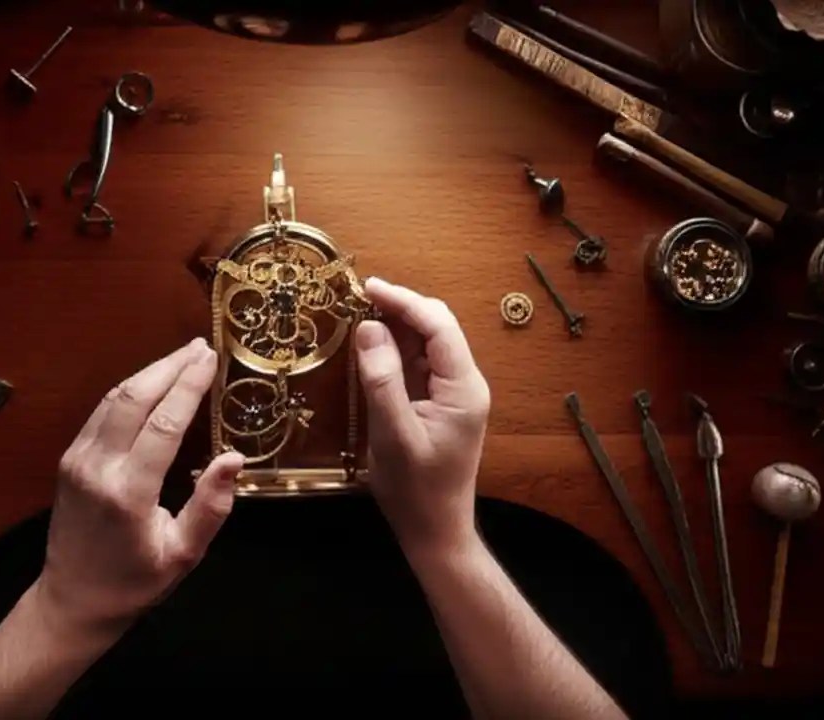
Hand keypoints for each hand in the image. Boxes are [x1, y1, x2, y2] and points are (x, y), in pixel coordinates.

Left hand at [35, 339, 243, 635]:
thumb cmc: (135, 582)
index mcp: (129, 492)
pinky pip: (101, 413)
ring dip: (148, 373)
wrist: (73, 599)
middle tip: (201, 347)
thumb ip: (210, 507)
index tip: (210, 359)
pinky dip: (130, 390)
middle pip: (133, 398)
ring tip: (182, 357)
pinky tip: (152, 383)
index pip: (163, 424)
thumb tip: (233, 458)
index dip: (189, 386)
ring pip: (113, 399)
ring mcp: (78, 460)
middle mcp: (98, 467)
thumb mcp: (183, 555)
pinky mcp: (70, 459)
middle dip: (168, 367)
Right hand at [355, 278, 489, 560]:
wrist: (435, 532)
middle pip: (437, 327)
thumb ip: (382, 381)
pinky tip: (371, 342)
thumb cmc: (416, 492)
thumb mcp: (393, 436)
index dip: (405, 301)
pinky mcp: (439, 404)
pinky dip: (395, 348)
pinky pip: (419, 364)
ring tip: (359, 311)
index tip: (368, 286)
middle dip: (401, 307)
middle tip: (359, 296)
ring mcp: (453, 394)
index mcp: (463, 389)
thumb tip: (370, 328)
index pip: (439, 326)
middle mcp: (465, 384)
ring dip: (397, 325)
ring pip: (427, 343)